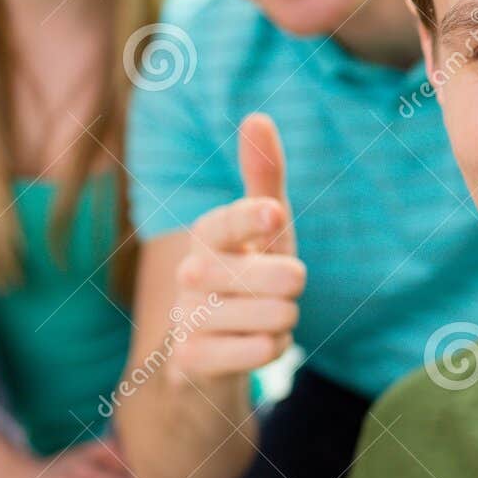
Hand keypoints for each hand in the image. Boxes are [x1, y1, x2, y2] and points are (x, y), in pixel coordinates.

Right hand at [173, 113, 303, 380]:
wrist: (208, 352)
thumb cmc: (248, 275)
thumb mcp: (265, 229)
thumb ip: (264, 177)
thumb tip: (257, 117)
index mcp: (208, 235)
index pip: (225, 222)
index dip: (252, 218)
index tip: (275, 215)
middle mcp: (189, 273)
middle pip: (267, 276)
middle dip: (292, 282)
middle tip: (284, 286)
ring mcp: (185, 318)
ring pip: (272, 316)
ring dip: (284, 318)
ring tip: (268, 315)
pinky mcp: (191, 360)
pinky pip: (259, 352)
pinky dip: (272, 350)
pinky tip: (256, 344)